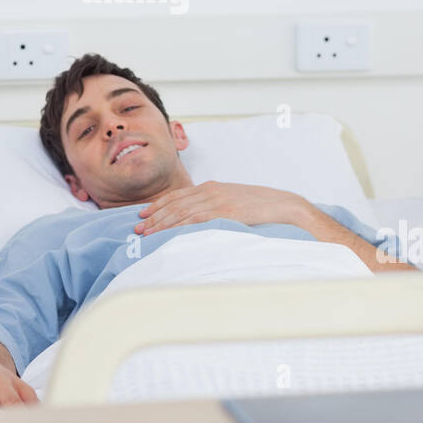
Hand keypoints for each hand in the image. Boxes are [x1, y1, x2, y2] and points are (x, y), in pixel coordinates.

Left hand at [135, 182, 302, 234]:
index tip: (144, 214)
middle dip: (154, 216)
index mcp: (212, 187)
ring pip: (180, 212)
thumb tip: (201, 219)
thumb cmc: (261, 208)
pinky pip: (194, 220)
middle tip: (137, 228)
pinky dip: (177, 227)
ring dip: (160, 223)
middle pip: (175, 204)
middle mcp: (211, 191)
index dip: (159, 205)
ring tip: (145, 234)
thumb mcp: (234, 202)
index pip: (178, 195)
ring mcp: (217, 201)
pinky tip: (166, 234)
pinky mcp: (224, 212)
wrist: (284, 205)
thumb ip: (216, 206)